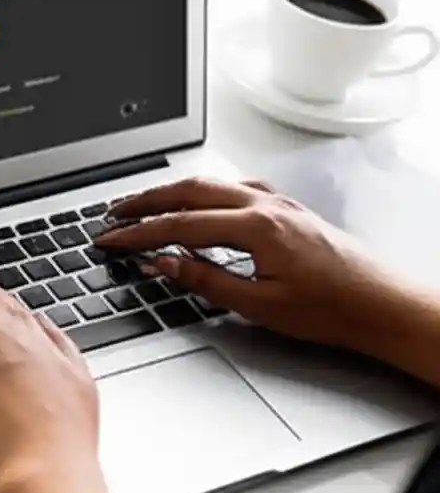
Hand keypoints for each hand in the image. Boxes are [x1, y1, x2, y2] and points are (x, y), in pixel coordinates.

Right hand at [96, 177, 407, 353]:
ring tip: (144, 205)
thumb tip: (164, 264)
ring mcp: (279, 202)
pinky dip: (205, 192)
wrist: (382, 305)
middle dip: (145, 201)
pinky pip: (235, 187)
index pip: (180, 225)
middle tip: (113, 213)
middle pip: (189, 191)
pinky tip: (197, 202)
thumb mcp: (258, 304)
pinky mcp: (287, 209)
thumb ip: (205, 280)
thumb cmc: (332, 309)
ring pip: (212, 183)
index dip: (137, 233)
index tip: (109, 238)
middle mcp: (267, 205)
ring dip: (172, 192)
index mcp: (257, 227)